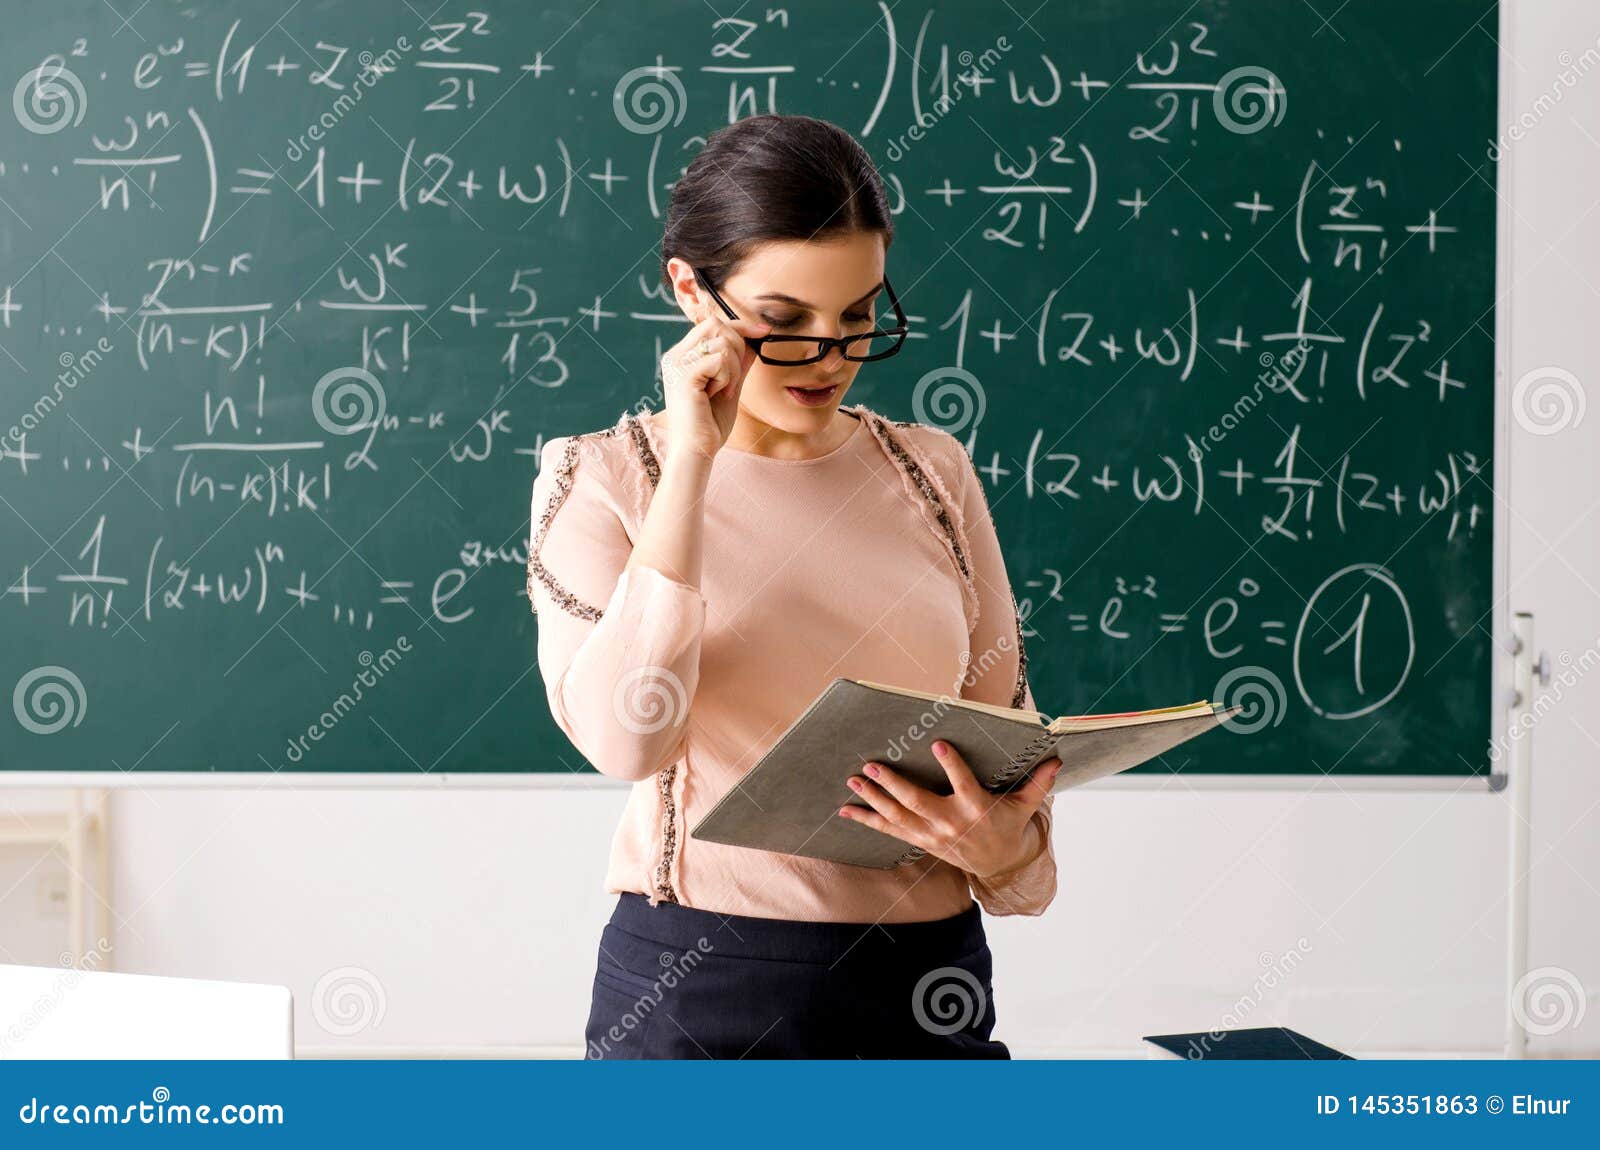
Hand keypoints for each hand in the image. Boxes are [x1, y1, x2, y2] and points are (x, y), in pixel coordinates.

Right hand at [659, 306, 769, 465]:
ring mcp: (677, 364)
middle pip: (717, 326)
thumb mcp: (730, 387)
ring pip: (722, 343)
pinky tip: (717, 395)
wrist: (696, 451)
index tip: (765, 331)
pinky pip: (719, 360)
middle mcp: (676, 355)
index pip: (712, 324)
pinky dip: (727, 378)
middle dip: (738, 349)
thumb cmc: (709, 424)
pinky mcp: (684, 375)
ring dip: (733, 370)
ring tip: (724, 392)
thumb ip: (739, 363)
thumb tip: (755, 341)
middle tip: (734, 381)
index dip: (741, 325)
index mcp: (682, 356)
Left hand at [837, 741, 1060, 878]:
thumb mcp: (1025, 807)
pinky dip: (868, 821)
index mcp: (977, 808)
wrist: (997, 864)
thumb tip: (1056, 760)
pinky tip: (846, 810)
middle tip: (873, 765)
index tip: (939, 744)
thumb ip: (1038, 783)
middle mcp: (950, 822)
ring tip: (854, 780)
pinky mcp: (920, 841)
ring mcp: (932, 834)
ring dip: (874, 799)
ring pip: (898, 816)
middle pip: (918, 802)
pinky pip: (889, 830)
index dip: (952, 765)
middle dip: (893, 784)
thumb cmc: (1008, 826)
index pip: (964, 783)